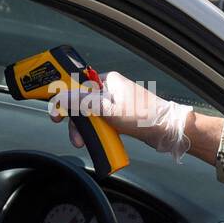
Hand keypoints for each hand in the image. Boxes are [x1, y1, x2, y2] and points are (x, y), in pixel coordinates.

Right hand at [48, 70, 190, 154]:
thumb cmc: (143, 116)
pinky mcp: (120, 116)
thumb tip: (60, 97)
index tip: (56, 114)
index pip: (78, 86)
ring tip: (87, 142)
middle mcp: (110, 90)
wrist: (167, 130)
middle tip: (76, 137)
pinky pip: (102, 122)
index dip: (64, 100)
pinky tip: (98, 140)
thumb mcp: (108, 109)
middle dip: (77, 122)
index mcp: (107, 81)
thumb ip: (82, 103)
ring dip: (87, 130)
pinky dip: (98, 131)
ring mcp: (115, 103)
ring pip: (91, 116)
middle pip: (83, 104)